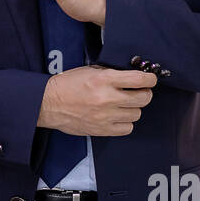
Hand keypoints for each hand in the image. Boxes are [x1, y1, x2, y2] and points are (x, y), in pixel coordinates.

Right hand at [37, 65, 156, 135]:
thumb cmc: (68, 84)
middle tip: (140, 91)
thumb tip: (132, 75)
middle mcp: (107, 98)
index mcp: (104, 79)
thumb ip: (111, 73)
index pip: (139, 79)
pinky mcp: (102, 129)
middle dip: (145, 93)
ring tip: (124, 104)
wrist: (49, 104)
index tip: (150, 79)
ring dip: (133, 108)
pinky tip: (118, 116)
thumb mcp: (89, 70)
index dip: (149, 79)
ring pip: (137, 114)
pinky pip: (127, 128)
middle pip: (143, 98)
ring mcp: (106, 116)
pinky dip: (126, 122)